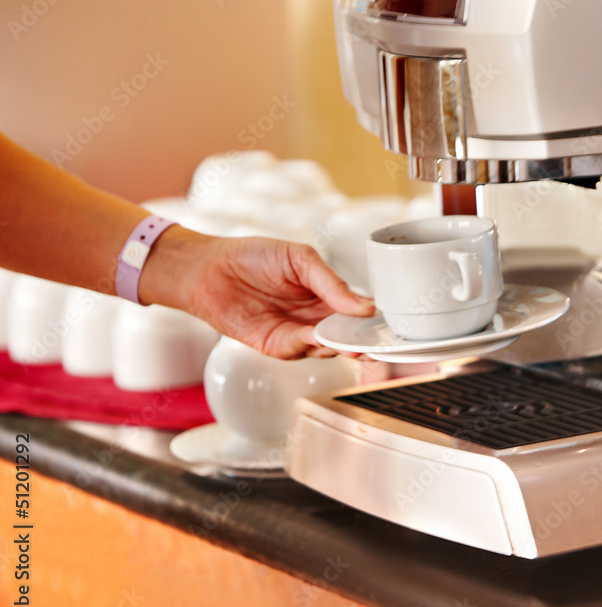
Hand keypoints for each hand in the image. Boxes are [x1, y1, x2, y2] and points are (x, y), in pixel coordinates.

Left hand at [143, 229, 373, 358]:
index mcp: (325, 294)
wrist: (210, 269)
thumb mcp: (300, 259)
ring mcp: (296, 333)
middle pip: (347, 335)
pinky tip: (317, 335)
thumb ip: (332, 283)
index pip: (356, 311)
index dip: (372, 319)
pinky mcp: (276, 346)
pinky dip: (310, 344)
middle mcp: (314, 317)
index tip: (387, 324)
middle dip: (361, 341)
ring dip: (338, 345)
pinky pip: (299, 349)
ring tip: (350, 340)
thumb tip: (363, 306)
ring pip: (327, 347)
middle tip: (374, 341)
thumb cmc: (252, 257)